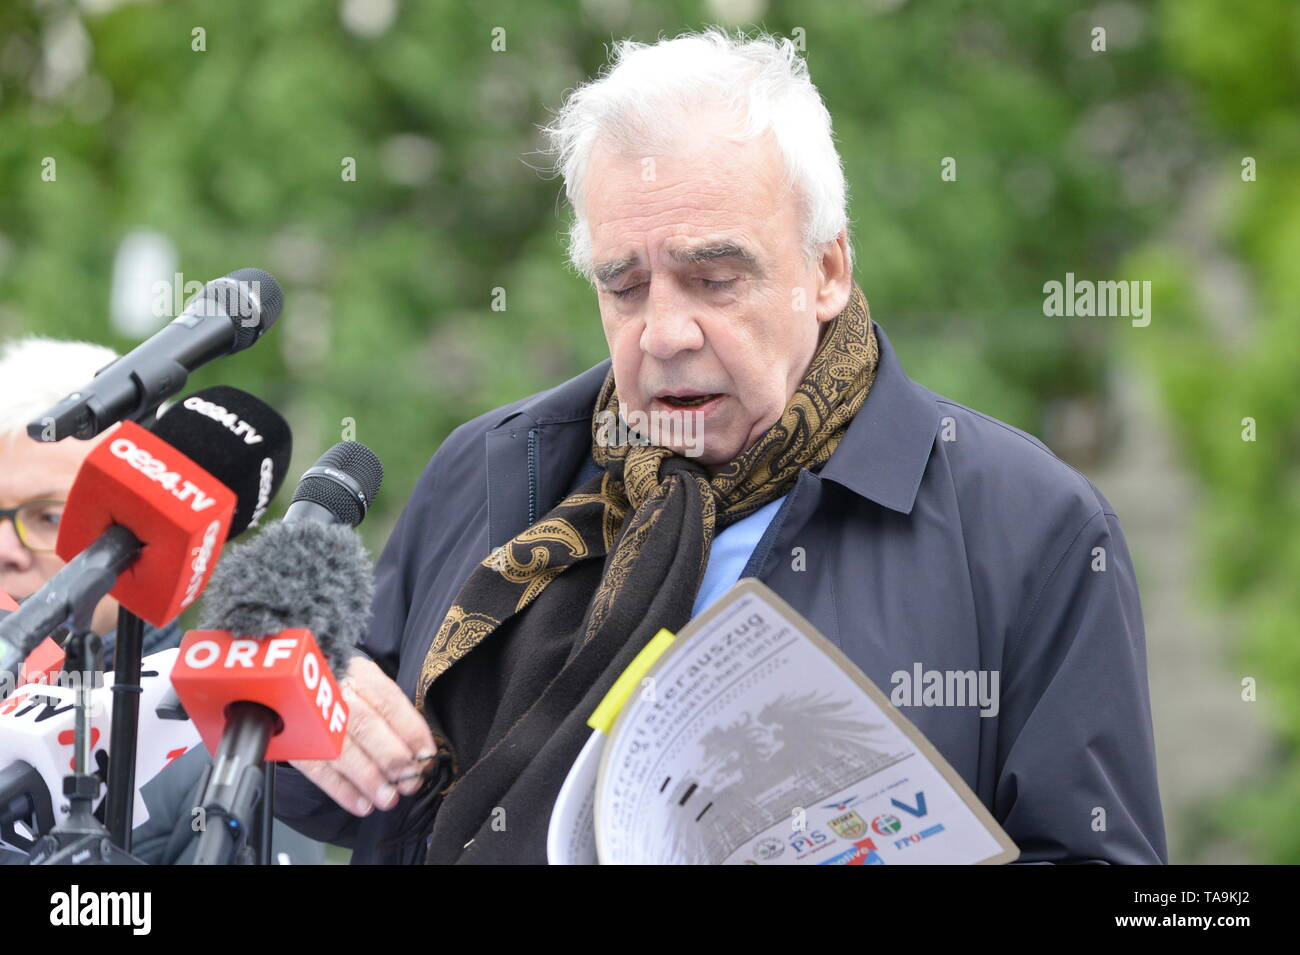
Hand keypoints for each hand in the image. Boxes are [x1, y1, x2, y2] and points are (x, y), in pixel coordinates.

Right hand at [289, 656, 437, 816]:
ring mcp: (312, 719)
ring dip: (369, 778)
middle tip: (410, 781)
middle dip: (392, 758)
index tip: (427, 757)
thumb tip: (419, 750)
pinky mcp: (296, 743)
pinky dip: (341, 790)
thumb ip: (389, 710)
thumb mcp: (367, 683)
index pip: (389, 702)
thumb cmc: (344, 687)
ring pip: (342, 750)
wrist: (292, 681)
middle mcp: (336, 693)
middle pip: (366, 725)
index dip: (411, 731)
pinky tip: (361, 804)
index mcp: (359, 673)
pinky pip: (319, 769)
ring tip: (388, 798)